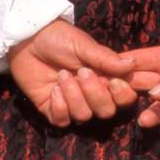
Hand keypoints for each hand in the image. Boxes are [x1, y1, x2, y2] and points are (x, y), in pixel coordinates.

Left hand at [8, 18, 150, 126]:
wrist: (27, 40)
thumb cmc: (59, 38)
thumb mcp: (84, 46)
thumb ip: (106, 58)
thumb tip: (131, 65)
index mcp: (106, 77)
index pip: (125, 96)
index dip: (123, 94)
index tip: (113, 81)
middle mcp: (92, 93)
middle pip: (107, 111)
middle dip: (95, 94)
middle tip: (81, 73)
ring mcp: (72, 102)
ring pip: (84, 115)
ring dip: (73, 96)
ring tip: (61, 76)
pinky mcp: (52, 109)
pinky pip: (62, 120)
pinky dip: (59, 107)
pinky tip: (53, 89)